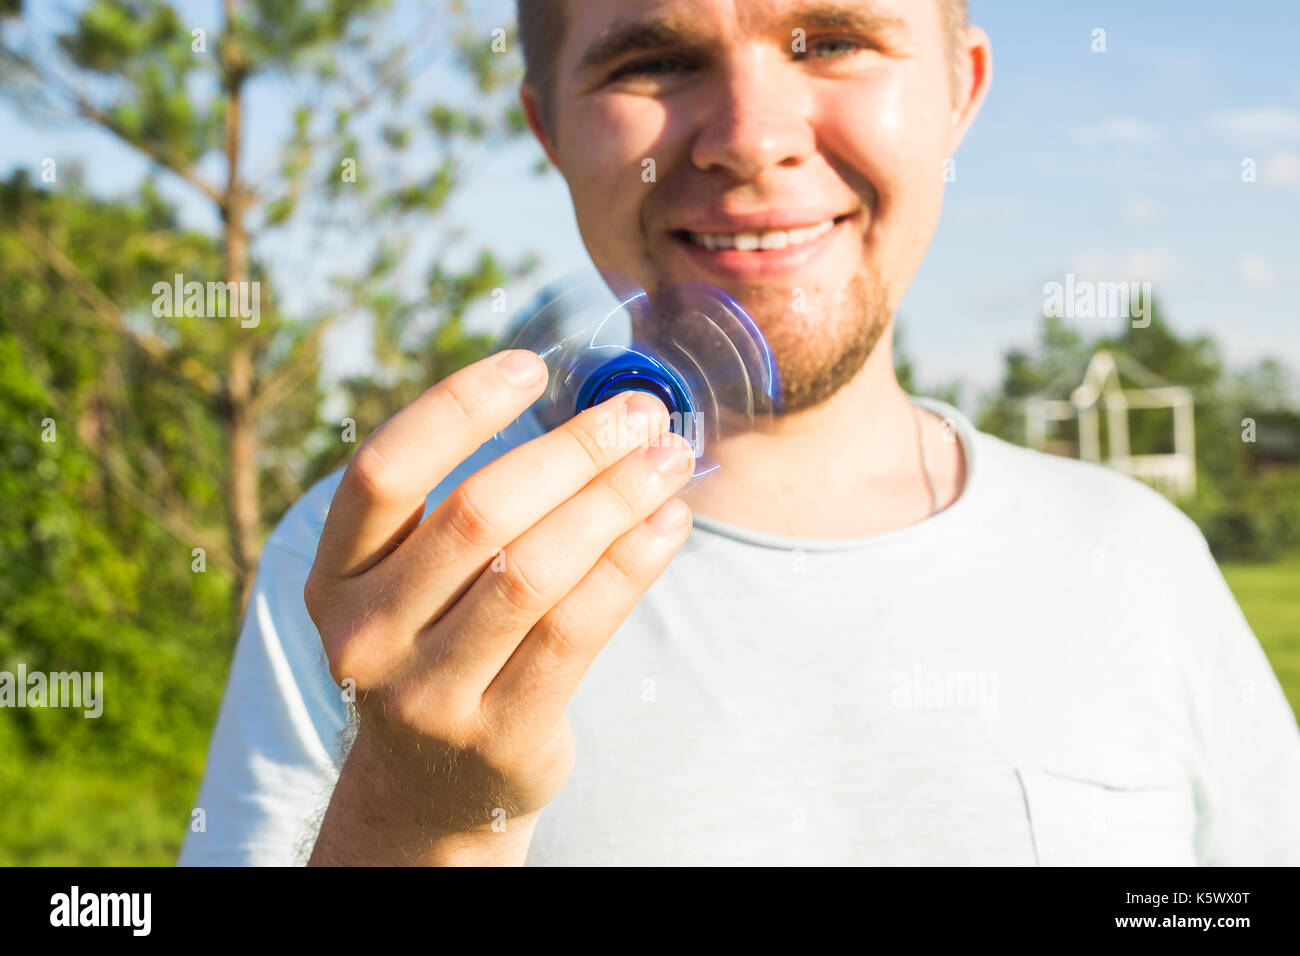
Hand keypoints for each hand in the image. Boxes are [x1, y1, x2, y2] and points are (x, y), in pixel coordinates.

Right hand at [304, 350, 694, 864]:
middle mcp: (365, 634)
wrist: (435, 784)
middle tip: (640, 413)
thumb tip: (598, 412)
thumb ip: (473, 505)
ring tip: (668, 459)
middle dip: (573, 450)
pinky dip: (631, 564)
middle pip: (478, 513)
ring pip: (536, 569)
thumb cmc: (443, 644)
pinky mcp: (498, 733)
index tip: (531, 365)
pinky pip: (578, 628)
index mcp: (333, 575)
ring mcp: (426, 694)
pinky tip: (667, 525)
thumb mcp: (419, 580)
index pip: (385, 469)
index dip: (457, 406)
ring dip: (615, 500)